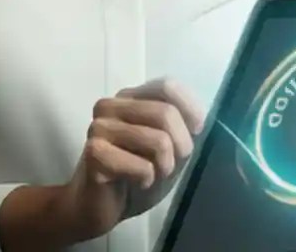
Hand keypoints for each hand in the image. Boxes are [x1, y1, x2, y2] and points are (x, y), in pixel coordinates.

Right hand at [52, 77, 205, 241]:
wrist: (97, 207)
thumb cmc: (135, 176)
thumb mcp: (168, 148)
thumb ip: (182, 128)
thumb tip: (200, 118)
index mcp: (128, 98)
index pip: (167, 86)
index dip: (190, 110)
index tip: (195, 134)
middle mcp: (110, 106)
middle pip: (166, 113)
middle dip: (180, 147)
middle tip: (167, 166)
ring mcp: (99, 127)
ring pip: (159, 141)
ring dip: (163, 167)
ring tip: (148, 175)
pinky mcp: (95, 152)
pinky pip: (142, 166)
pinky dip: (147, 180)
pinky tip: (133, 182)